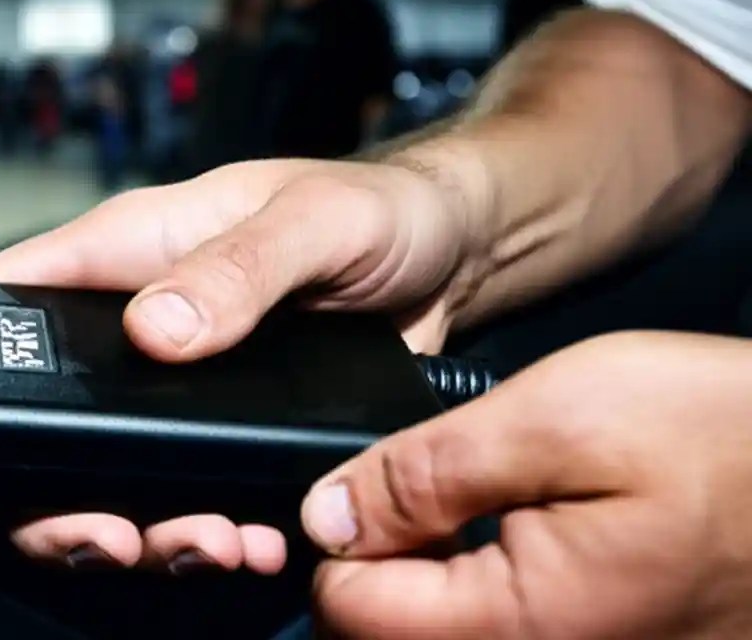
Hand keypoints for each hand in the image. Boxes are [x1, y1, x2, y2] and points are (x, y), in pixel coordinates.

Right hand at [0, 155, 477, 571]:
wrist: (450, 259)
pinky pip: (183, 492)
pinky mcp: (221, 427)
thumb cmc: (378, 209)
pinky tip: (249, 539)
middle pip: (43, 417)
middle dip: (60, 495)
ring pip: (109, 474)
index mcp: (132, 250)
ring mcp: (174, 385)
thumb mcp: (312, 221)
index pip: (13, 292)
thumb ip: (237, 269)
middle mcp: (137, 320)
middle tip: (113, 532)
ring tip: (210, 541)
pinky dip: (205, 529)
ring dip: (143, 525)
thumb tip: (155, 328)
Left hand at [302, 332, 751, 638]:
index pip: (349, 613)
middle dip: (380, 565)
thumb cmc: (723, 436)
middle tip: (427, 490)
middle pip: (388, 639)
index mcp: (520, 628)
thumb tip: (326, 517)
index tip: (369, 487)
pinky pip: (502, 633)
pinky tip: (514, 538)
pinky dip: (481, 591)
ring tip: (477, 508)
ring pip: (440, 638)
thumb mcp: (558, 420)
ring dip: (432, 579)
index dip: (336, 539)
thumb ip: (425, 474)